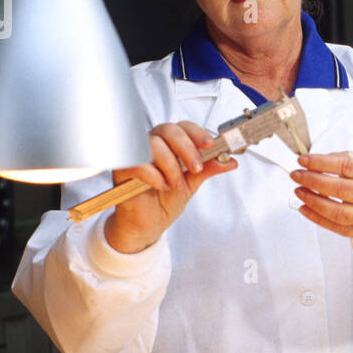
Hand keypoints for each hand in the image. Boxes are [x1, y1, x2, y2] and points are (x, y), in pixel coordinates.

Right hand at [104, 121, 236, 253]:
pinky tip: (160, 186)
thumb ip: (207, 169)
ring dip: (170, 165)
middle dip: (187, 148)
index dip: (197, 133)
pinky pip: (138, 163)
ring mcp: (135, 156)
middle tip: (195, 168)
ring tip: (174, 183)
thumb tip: (229, 161)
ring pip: (153, 143)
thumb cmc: (163, 201)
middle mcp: (151, 145)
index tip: (209, 145)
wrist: (147, 225)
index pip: (183, 126)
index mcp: (168, 145)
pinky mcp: (123, 169)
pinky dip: (154, 176)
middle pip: (168, 129)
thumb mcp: (191, 184)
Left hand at [290, 152, 352, 237]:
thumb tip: (313, 161)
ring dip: (313, 200)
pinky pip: (335, 226)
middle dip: (313, 181)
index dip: (321, 163)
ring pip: (337, 211)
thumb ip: (342, 158)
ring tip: (299, 190)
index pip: (346, 166)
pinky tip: (304, 207)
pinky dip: (315, 217)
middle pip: (340, 189)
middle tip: (296, 175)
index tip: (303, 160)